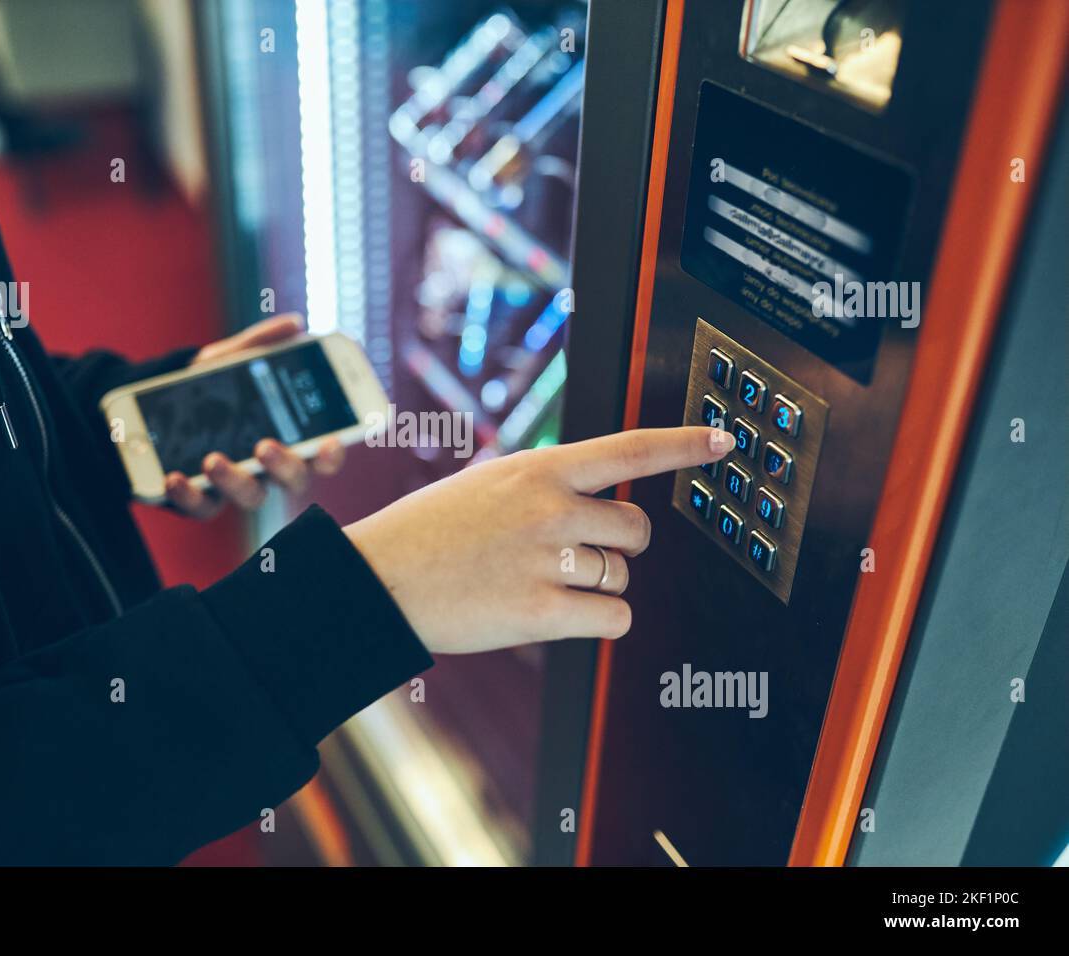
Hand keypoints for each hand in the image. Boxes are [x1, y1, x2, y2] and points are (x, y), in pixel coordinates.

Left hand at [163, 314, 345, 518]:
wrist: (155, 408)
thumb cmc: (210, 387)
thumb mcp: (231, 360)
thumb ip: (261, 344)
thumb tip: (294, 324)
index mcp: (290, 436)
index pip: (322, 452)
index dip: (332, 453)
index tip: (330, 443)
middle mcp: (271, 467)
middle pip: (294, 479)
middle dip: (285, 466)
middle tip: (266, 445)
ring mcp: (238, 485)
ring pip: (251, 497)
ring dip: (235, 480)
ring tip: (213, 458)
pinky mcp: (202, 498)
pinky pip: (202, 507)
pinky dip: (189, 495)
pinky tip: (174, 477)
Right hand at [343, 425, 734, 653]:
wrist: (377, 579)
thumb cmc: (427, 531)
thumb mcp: (485, 481)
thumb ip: (543, 481)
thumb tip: (592, 490)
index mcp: (538, 468)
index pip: (630, 449)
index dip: (684, 445)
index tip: (722, 443)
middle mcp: (550, 507)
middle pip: (636, 530)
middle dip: (618, 546)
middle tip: (574, 554)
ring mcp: (547, 559)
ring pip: (622, 577)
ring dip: (597, 586)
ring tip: (543, 583)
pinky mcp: (540, 612)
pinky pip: (613, 619)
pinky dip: (597, 622)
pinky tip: (557, 614)